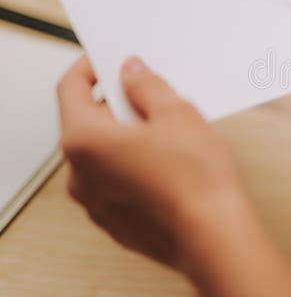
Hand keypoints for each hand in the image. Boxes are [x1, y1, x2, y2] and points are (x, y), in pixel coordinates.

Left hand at [57, 55, 245, 267]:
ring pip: (104, 154)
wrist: (214, 235)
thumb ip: (146, 86)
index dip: (90, 67)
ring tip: (170, 133)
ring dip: (128, 136)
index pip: (70, 89)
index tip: (109, 61)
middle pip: (87, 122)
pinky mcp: (115, 221)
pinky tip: (170, 163)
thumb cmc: (196, 179)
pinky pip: (116, 181)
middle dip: (117, 104)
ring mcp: (95, 202)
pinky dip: (135, 165)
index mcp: (84, 141)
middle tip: (153, 95)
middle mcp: (79, 174)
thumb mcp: (176, 113)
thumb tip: (132, 74)